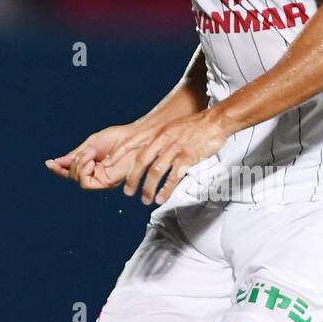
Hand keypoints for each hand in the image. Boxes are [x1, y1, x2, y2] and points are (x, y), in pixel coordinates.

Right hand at [45, 123, 154, 190]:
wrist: (133, 137)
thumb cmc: (118, 138)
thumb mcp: (91, 144)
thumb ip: (76, 155)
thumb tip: (58, 162)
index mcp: (92, 165)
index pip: (72, 170)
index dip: (59, 169)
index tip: (48, 163)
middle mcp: (96, 175)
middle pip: (72, 176)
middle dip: (73, 162)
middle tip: (85, 152)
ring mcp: (102, 180)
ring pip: (78, 181)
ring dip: (78, 166)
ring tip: (90, 155)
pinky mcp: (107, 184)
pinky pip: (86, 184)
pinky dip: (83, 172)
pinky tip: (91, 162)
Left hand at [101, 108, 230, 204]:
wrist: (215, 121)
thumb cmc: (195, 126)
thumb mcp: (171, 127)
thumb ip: (159, 138)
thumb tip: (147, 150)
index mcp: (157, 132)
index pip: (132, 143)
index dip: (118, 156)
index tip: (107, 166)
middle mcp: (163, 139)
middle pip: (141, 161)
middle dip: (132, 178)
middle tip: (128, 192)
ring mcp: (175, 149)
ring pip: (155, 172)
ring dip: (148, 188)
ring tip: (145, 200)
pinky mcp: (187, 158)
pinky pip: (173, 177)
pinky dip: (165, 190)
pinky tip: (160, 198)